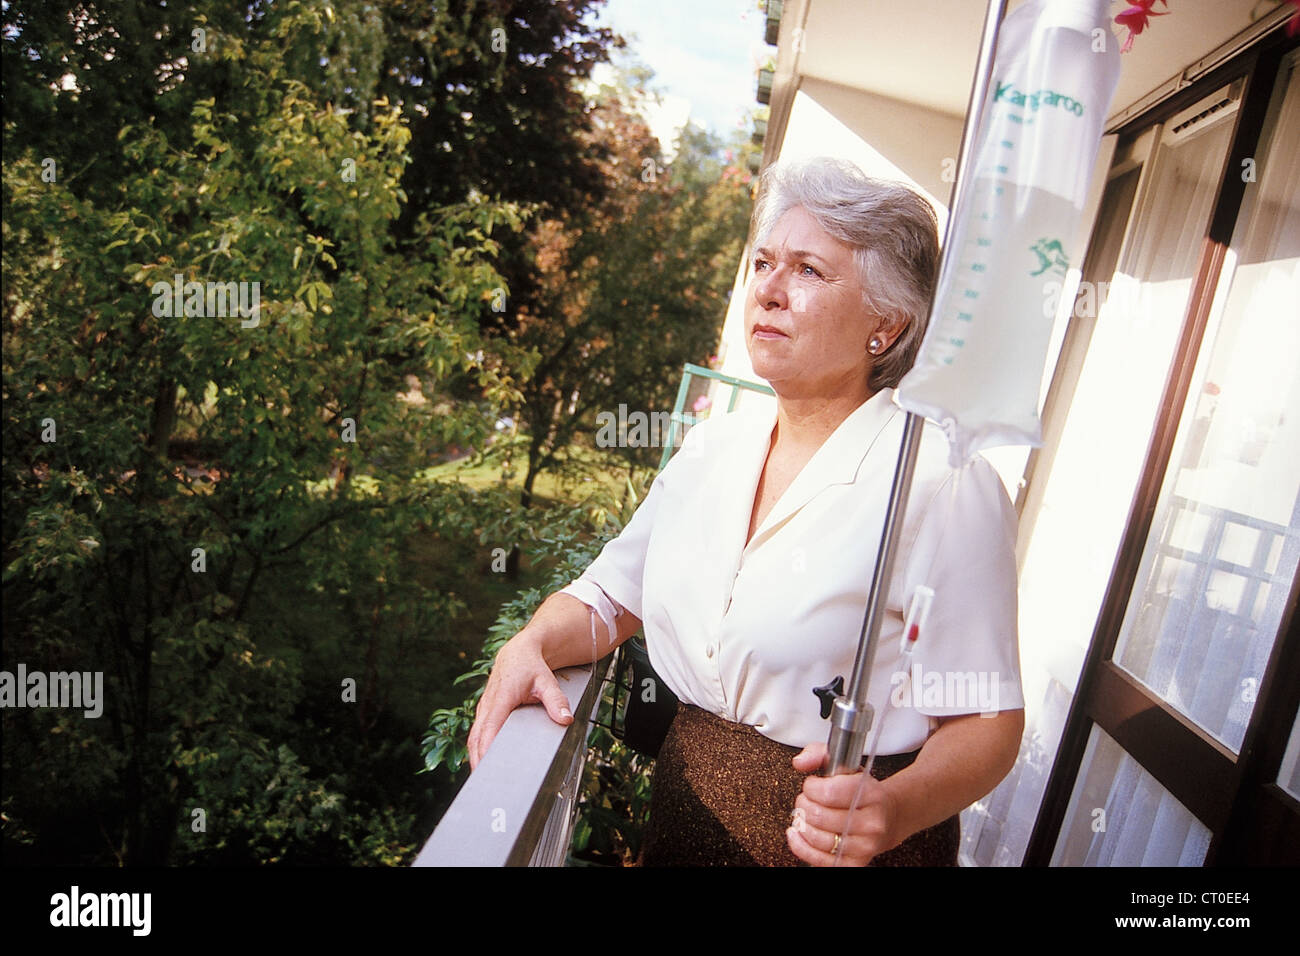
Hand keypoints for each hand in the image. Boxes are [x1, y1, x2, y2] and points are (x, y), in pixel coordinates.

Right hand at [466, 633, 572, 769]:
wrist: (519, 653)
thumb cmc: (531, 667)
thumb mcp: (547, 682)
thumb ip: (556, 701)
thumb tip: (565, 719)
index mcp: (501, 698)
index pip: (490, 727)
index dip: (486, 747)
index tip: (487, 765)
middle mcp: (488, 704)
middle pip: (477, 737)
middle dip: (478, 760)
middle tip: (483, 784)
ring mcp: (484, 708)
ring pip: (474, 736)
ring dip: (475, 756)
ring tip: (481, 780)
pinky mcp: (484, 711)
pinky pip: (476, 732)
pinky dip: (477, 748)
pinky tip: (482, 763)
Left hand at [786, 743, 900, 866]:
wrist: (888, 817)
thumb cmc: (862, 791)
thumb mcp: (845, 764)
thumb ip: (818, 754)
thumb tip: (800, 763)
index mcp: (871, 794)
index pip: (828, 793)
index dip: (811, 787)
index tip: (812, 785)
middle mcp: (872, 822)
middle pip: (819, 816)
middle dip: (804, 804)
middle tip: (807, 799)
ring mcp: (865, 845)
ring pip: (817, 839)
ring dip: (802, 824)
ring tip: (805, 815)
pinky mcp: (855, 863)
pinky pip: (819, 860)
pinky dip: (801, 847)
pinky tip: (798, 834)